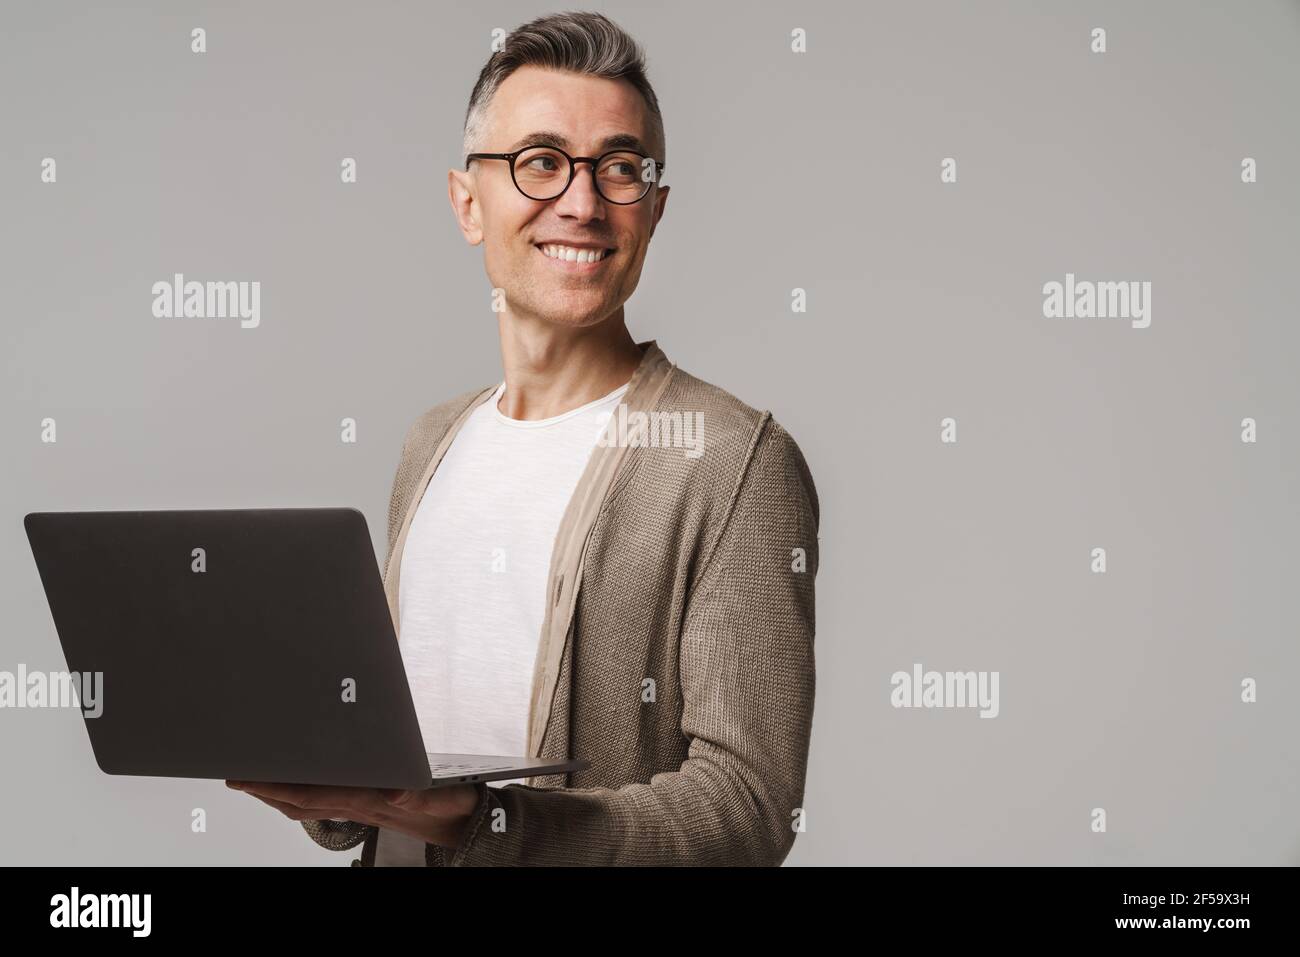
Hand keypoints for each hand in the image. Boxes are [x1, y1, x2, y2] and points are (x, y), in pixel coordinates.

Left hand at [226, 780, 480, 848]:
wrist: (463, 825)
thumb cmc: (452, 808)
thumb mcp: (444, 798)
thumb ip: (422, 796)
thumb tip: (399, 791)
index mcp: (371, 801)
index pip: (315, 795)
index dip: (279, 786)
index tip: (251, 776)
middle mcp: (359, 805)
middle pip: (301, 801)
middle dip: (265, 789)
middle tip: (235, 774)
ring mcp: (360, 807)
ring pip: (308, 803)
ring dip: (276, 793)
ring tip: (252, 778)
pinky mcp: (366, 803)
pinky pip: (323, 800)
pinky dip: (300, 792)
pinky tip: (293, 782)